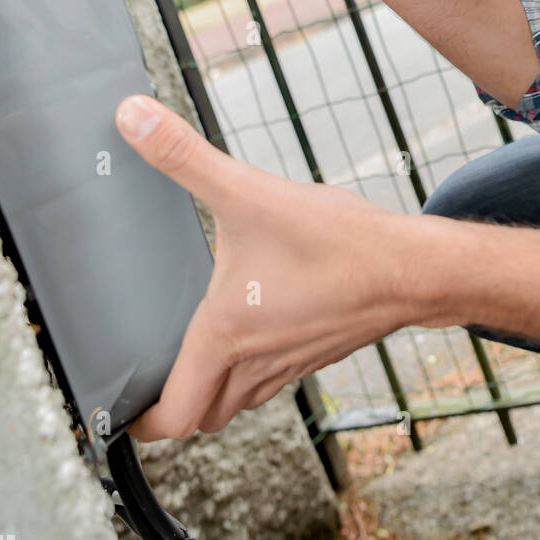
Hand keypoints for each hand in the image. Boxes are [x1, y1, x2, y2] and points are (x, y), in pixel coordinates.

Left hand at [114, 93, 417, 439]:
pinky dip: (255, 365)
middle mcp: (256, 362)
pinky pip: (275, 376)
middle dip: (177, 403)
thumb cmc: (338, 243)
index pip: (173, 416)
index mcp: (226, 335)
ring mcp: (292, 362)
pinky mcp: (320, 350)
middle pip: (204, 415)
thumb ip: (184, 156)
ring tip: (199, 347)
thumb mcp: (248, 191)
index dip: (141, 420)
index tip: (125, 404)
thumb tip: (132, 119)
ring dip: (216, 385)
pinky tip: (258, 319)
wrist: (413, 268)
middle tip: (156, 375)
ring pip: (240, 399)